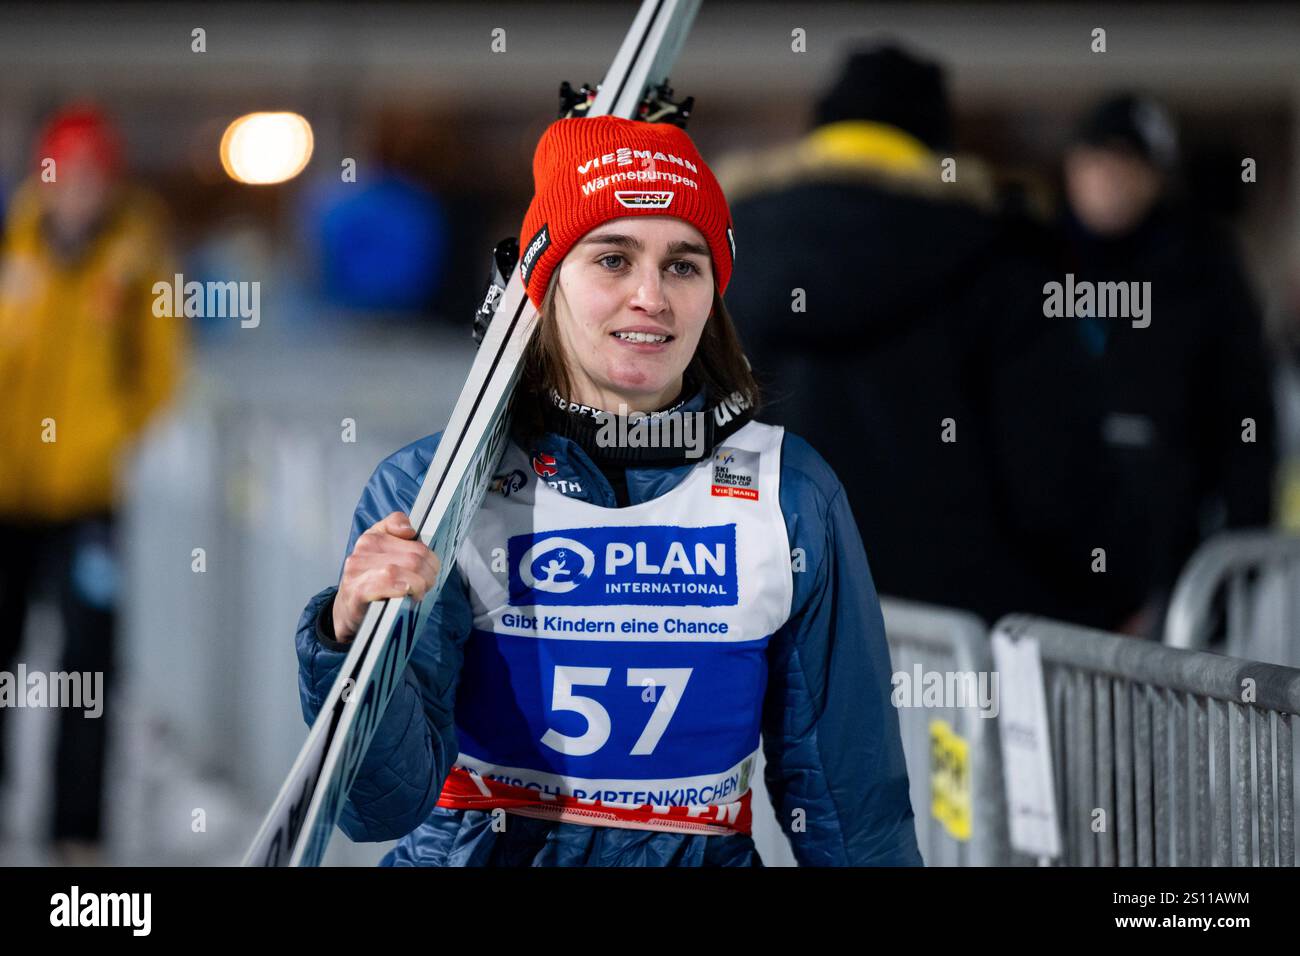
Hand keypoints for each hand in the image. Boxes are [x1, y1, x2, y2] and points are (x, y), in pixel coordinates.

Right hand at [331, 511, 440, 642]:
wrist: (346, 611)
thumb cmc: (372, 582)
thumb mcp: (383, 556)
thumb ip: (397, 536)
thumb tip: (409, 530)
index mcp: (372, 536)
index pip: (399, 523)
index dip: (418, 540)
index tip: (425, 559)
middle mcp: (363, 548)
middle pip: (413, 554)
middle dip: (428, 572)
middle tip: (427, 584)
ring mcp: (358, 569)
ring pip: (403, 568)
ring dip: (419, 584)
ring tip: (419, 593)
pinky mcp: (357, 590)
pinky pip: (385, 582)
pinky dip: (401, 588)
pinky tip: (406, 594)